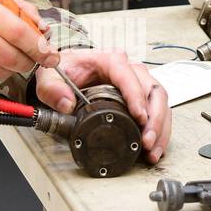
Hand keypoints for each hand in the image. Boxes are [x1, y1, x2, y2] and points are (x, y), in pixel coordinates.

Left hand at [36, 51, 171, 164]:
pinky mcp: (140, 96)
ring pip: (159, 102)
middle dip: (154, 118)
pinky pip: (156, 111)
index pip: (129, 76)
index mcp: (109, 60)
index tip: (139, 117)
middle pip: (152, 90)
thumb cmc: (65, 70)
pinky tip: (154, 147)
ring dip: (160, 127)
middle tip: (146, 140)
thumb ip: (52, 89)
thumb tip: (66, 103)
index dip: (136, 97)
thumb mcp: (50, 77)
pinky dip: (159, 130)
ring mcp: (137, 82)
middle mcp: (129, 69)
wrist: (68, 72)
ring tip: (152, 150)